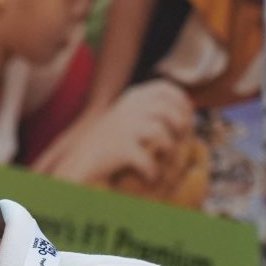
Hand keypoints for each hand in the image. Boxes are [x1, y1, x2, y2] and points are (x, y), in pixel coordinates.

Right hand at [45, 80, 192, 186]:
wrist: (79, 162)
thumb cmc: (106, 141)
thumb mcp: (126, 114)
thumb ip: (148, 107)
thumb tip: (184, 109)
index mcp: (133, 96)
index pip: (166, 89)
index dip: (182, 103)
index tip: (186, 119)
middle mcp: (129, 108)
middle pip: (169, 111)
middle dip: (181, 127)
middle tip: (179, 142)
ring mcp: (124, 127)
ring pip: (162, 133)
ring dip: (170, 150)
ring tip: (166, 160)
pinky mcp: (120, 148)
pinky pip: (148, 159)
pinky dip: (153, 171)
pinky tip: (150, 176)